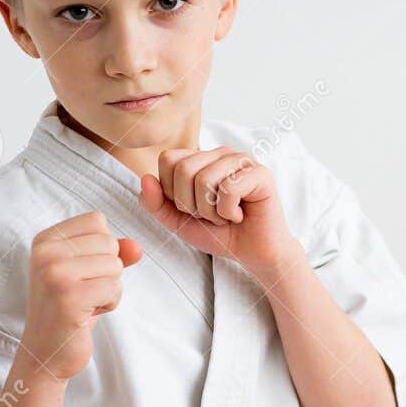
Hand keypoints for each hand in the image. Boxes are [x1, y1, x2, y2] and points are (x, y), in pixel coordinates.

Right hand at [17, 210, 141, 380]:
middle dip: (108, 271)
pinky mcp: (68, 296)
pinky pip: (115, 288)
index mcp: (45, 240)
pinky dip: (110, 303)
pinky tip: (86, 314)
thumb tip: (137, 247)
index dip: (102, 249)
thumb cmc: (69, 309)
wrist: (46, 352)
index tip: (81, 273)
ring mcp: (54, 273)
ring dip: (109, 289)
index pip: (97, 221)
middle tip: (83, 292)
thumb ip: (114, 254)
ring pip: (115, 265)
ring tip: (84, 303)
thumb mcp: (89, 274)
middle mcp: (45, 252)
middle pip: (109, 243)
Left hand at [139, 146, 302, 279]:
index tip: (192, 208)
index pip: (168, 159)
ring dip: (211, 211)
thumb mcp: (178, 222)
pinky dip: (228, 212)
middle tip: (210, 215)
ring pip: (204, 179)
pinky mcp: (260, 173)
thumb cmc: (219, 234)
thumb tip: (145, 178)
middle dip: (191, 204)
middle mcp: (219, 153)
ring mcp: (241, 160)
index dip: (172, 192)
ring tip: (225, 216)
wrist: (252, 253)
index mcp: (199, 158)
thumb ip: (156, 204)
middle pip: (184, 169)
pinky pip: (228, 189)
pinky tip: (239, 215)